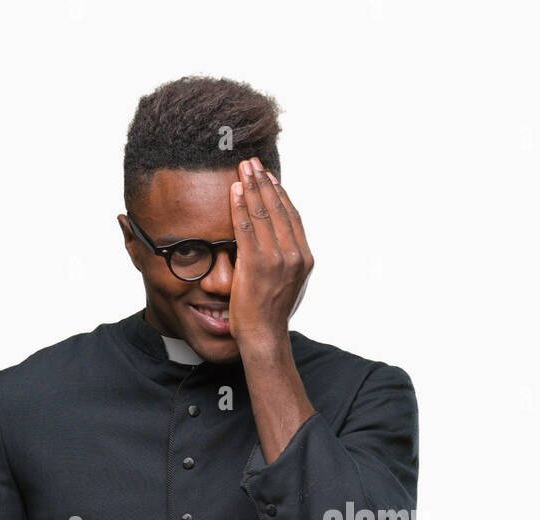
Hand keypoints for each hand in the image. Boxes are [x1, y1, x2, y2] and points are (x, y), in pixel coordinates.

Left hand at [227, 157, 313, 347]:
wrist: (265, 336)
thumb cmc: (271, 312)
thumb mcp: (287, 282)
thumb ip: (285, 259)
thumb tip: (277, 242)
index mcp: (304, 258)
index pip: (291, 217)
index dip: (279, 193)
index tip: (268, 176)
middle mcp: (295, 255)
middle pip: (278, 209)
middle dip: (264, 182)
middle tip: (253, 162)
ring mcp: (276, 259)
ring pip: (263, 213)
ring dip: (252, 187)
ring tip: (243, 168)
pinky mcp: (256, 263)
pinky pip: (246, 227)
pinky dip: (240, 206)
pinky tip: (234, 190)